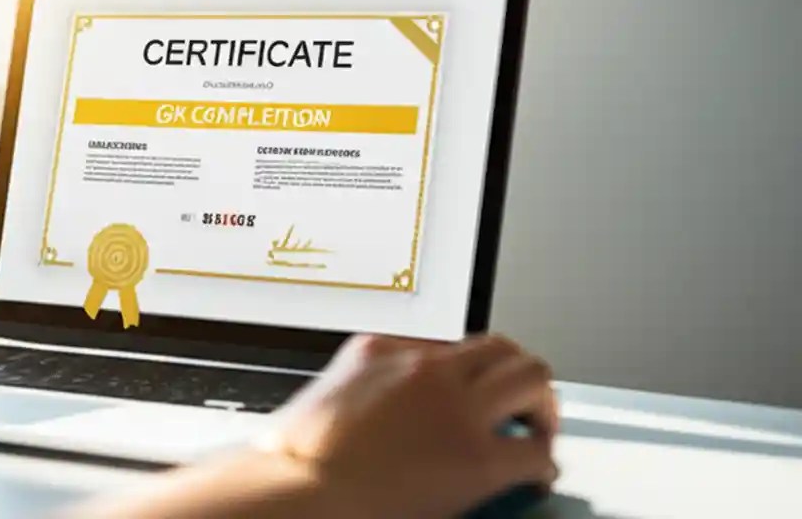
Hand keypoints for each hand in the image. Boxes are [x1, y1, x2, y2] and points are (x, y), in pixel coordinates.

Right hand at [262, 334, 558, 518]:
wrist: (297, 491)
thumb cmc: (293, 461)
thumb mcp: (320, 398)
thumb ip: (352, 395)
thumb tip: (363, 417)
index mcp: (379, 350)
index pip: (444, 344)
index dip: (465, 371)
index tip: (467, 389)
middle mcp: (424, 368)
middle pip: (499, 347)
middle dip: (516, 374)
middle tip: (520, 404)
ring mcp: (454, 408)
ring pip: (531, 378)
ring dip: (541, 405)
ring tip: (539, 430)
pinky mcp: (476, 458)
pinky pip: (535, 451)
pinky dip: (542, 463)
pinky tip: (535, 476)